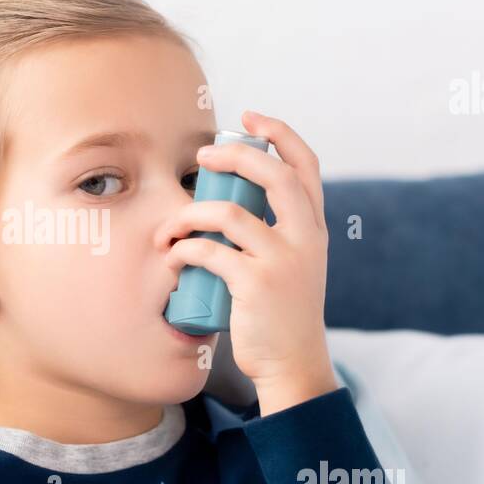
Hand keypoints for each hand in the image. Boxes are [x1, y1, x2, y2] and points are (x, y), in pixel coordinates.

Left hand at [160, 110, 337, 414]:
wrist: (293, 365)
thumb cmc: (281, 314)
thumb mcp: (294, 265)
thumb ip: (276, 233)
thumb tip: (230, 200)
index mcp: (314, 229)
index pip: (306, 165)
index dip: (279, 133)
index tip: (249, 118)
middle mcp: (305, 238)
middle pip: (272, 174)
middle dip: (232, 156)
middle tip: (200, 158)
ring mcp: (282, 261)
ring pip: (228, 214)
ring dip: (188, 214)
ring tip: (169, 229)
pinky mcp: (255, 285)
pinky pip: (208, 252)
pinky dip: (183, 250)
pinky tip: (173, 257)